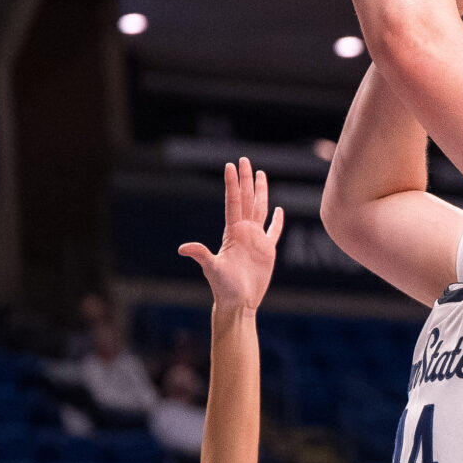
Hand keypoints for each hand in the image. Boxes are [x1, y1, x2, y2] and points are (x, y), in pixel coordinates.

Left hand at [180, 159, 284, 311]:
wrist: (238, 302)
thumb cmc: (224, 287)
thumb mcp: (212, 268)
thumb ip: (201, 255)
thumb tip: (182, 248)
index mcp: (232, 232)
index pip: (233, 202)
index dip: (232, 184)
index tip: (230, 166)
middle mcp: (244, 231)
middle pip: (246, 199)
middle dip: (246, 180)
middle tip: (244, 160)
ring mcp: (256, 239)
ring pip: (260, 209)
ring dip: (260, 192)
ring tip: (261, 174)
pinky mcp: (267, 250)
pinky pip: (274, 231)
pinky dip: (277, 221)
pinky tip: (280, 210)